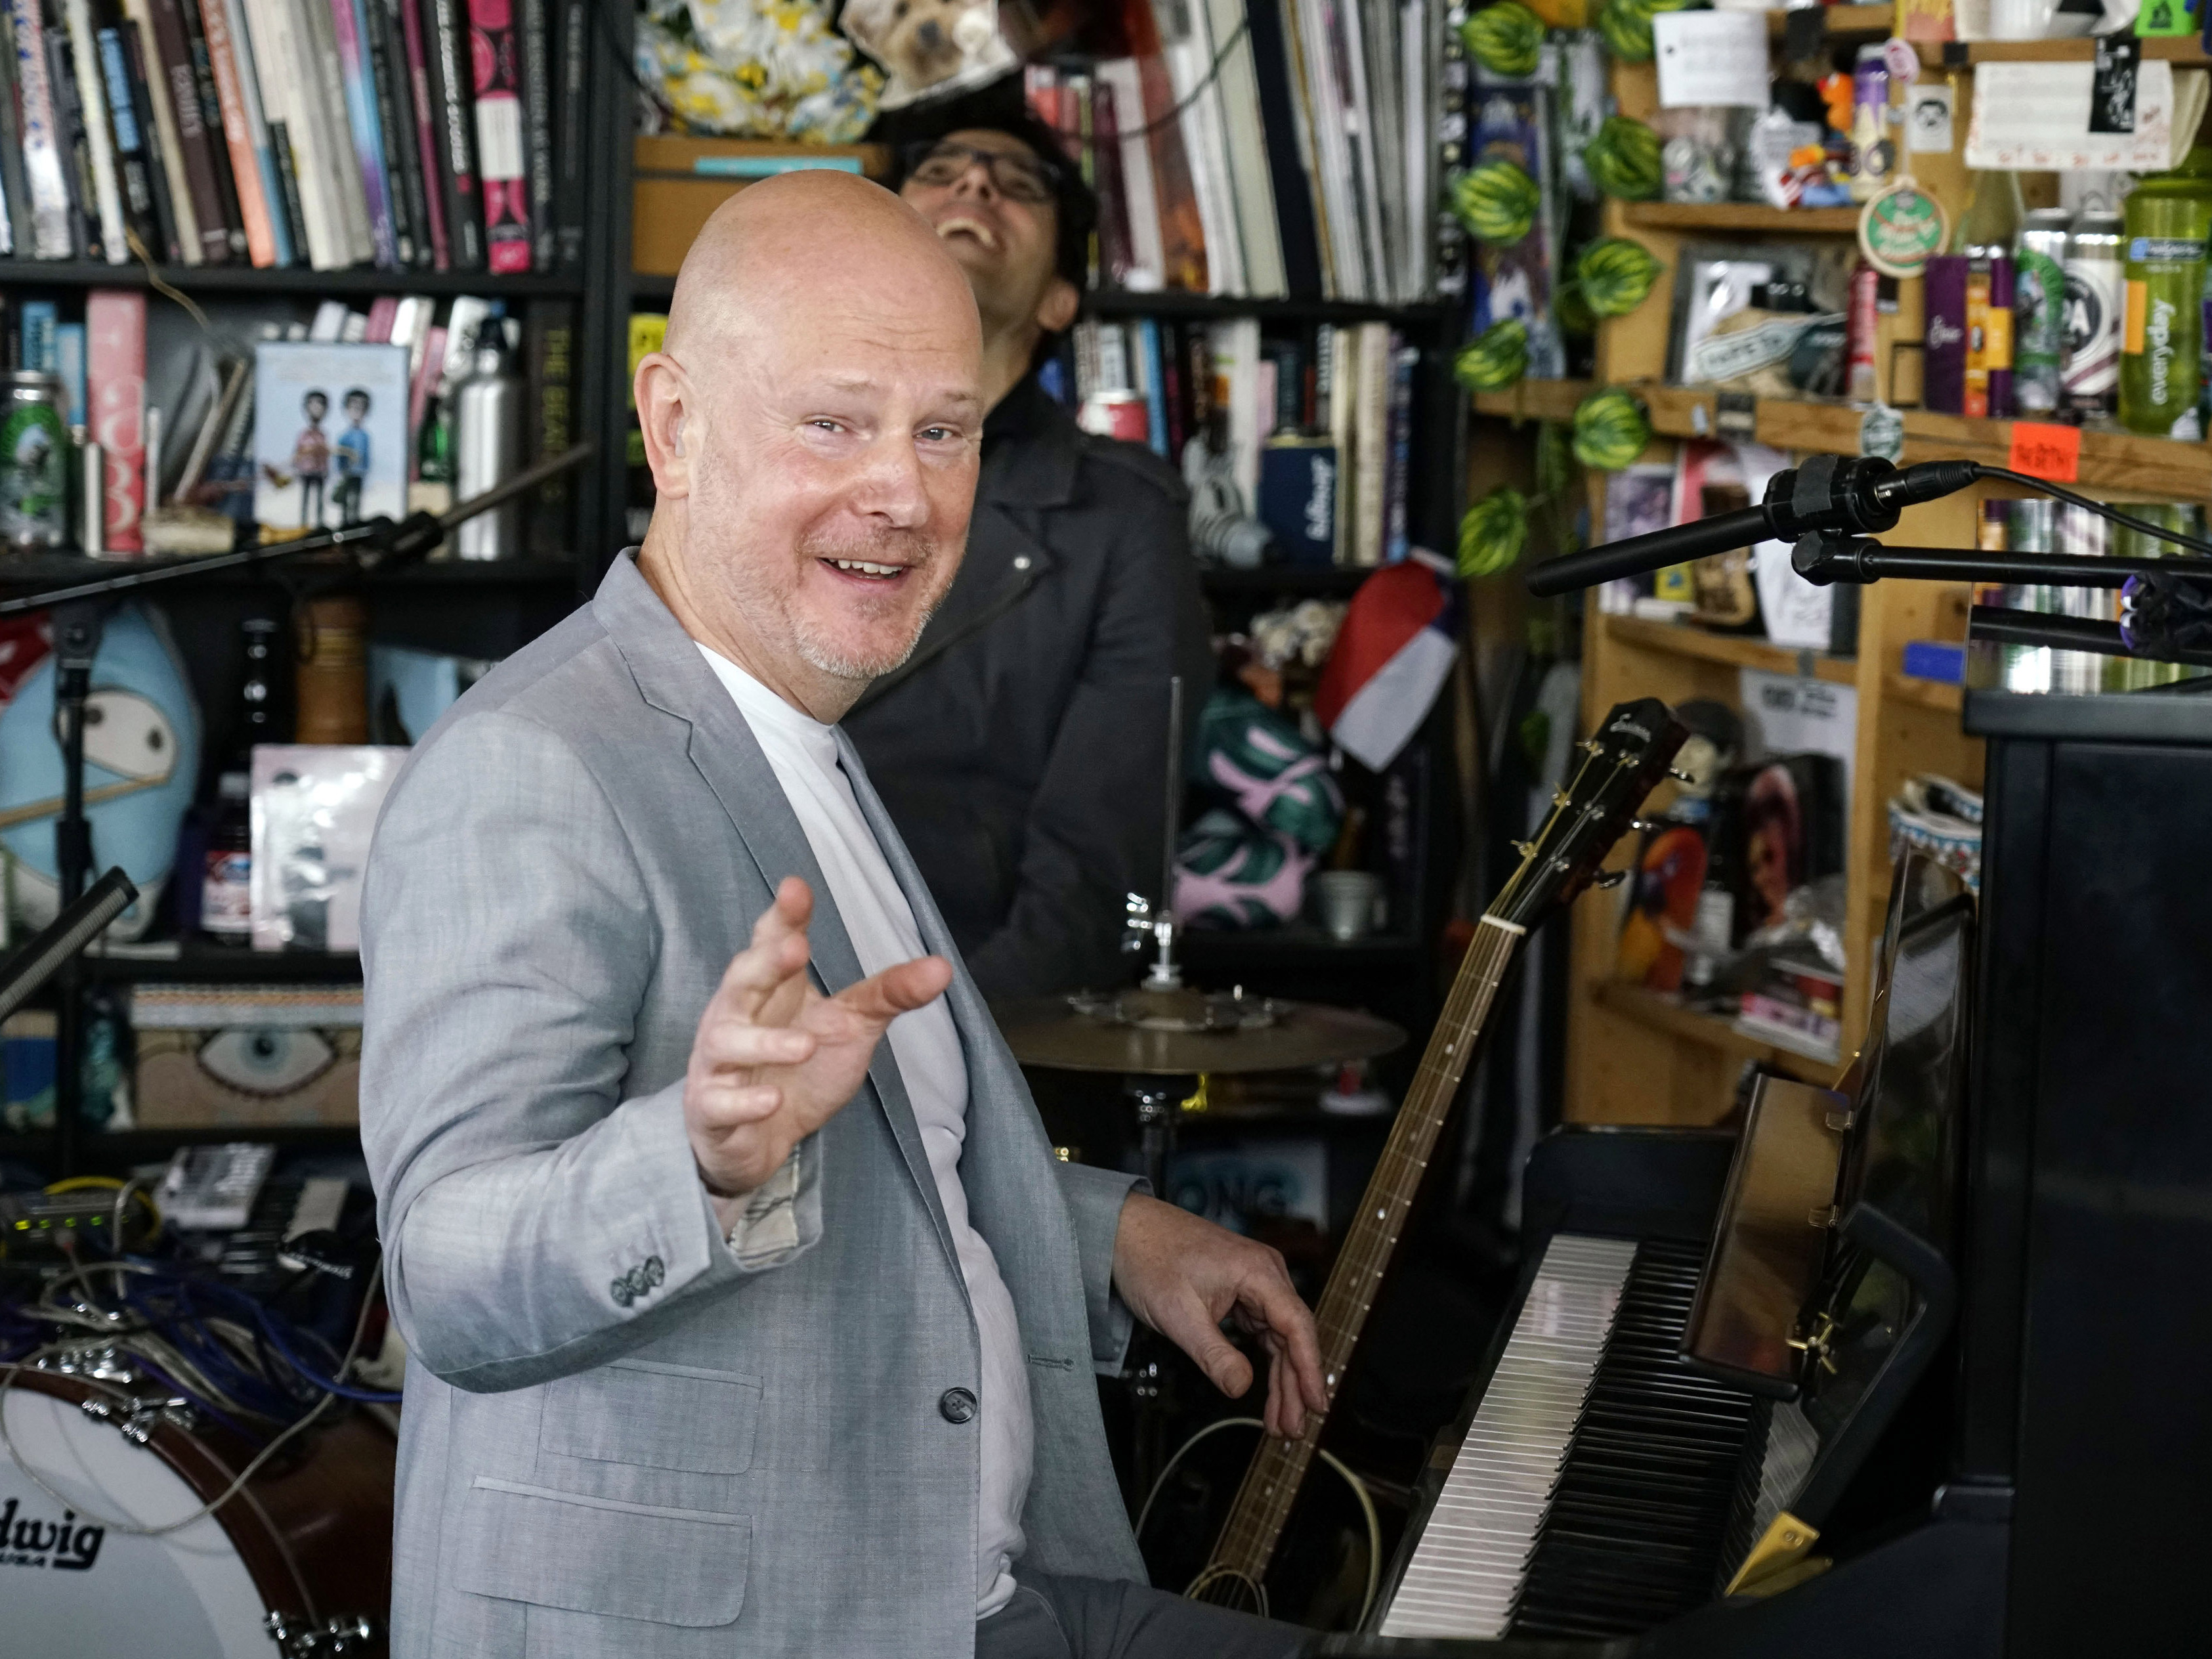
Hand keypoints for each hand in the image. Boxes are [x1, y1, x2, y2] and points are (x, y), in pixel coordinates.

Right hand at [688, 877, 950, 1220]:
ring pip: (729, 1041)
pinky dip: (745, 1102)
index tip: (797, 889)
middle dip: (767, 963)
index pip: (773, 941)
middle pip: (743, 979)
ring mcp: (719, 1061)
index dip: (783, 916)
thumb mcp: (853, 1025)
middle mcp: (737, 1014)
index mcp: (772, 986)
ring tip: (807, 1045)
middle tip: (798, 948)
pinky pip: (720, 1102)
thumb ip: (889, 994)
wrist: (761, 1138)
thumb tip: (943, 967)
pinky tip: (773, 1101)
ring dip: (765, 1042)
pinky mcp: (711, 1108)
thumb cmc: (802, 1066)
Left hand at [1109, 1192, 1328, 1438]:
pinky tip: (1267, 1388)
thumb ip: (1214, 1355)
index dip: (1309, 1368)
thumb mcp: (1179, 1316)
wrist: (1124, 1228)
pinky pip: (1262, 1329)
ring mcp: (1253, 1281)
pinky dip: (1265, 1360)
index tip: (1316, 1404)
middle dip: (1293, 1385)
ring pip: (1278, 1336)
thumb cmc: (1149, 1259)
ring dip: (1281, 1378)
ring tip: (1279, 1421)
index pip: (1297, 1325)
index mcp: (1258, 1272)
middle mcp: (1264, 1273)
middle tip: (1292, 1429)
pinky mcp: (1240, 1289)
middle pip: (1291, 1335)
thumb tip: (1241, 1389)